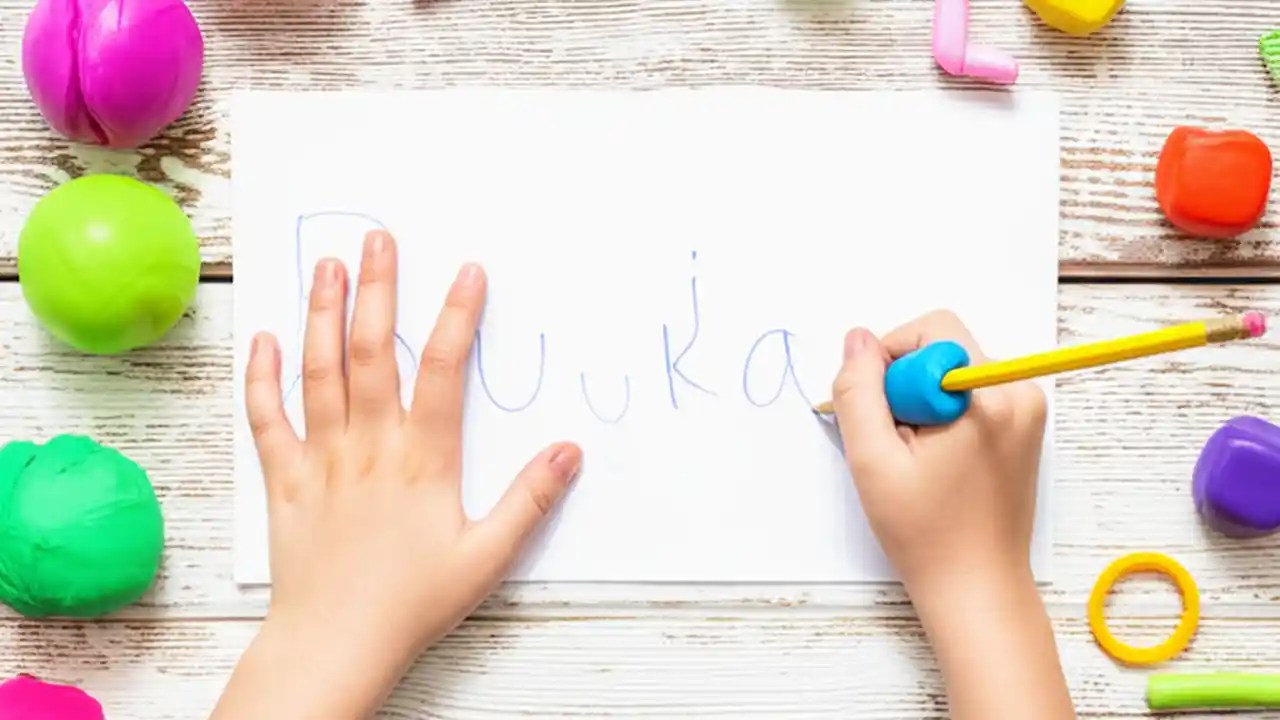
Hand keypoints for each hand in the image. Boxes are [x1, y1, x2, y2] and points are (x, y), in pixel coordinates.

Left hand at [213, 231, 582, 719]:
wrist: (335, 643)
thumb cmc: (411, 603)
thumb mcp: (486, 557)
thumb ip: (529, 501)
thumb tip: (569, 452)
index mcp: (422, 460)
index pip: (442, 370)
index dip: (455, 316)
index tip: (466, 271)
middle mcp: (368, 445)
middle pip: (370, 351)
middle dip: (376, 289)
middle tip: (378, 240)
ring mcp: (320, 458)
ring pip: (318, 371)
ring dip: (321, 313)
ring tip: (326, 266)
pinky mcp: (283, 480)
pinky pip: (266, 418)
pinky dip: (261, 376)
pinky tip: (264, 339)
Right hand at [831, 310, 1045, 595]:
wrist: (976, 586)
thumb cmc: (928, 534)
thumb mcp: (873, 461)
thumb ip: (859, 391)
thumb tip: (858, 340)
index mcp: (988, 398)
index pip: (932, 330)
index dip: (892, 361)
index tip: (884, 414)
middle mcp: (1019, 394)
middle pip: (943, 349)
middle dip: (907, 387)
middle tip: (898, 444)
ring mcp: (1027, 410)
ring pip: (952, 372)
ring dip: (923, 404)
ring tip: (917, 458)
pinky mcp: (1024, 426)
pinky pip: (970, 393)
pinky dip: (944, 416)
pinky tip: (936, 460)